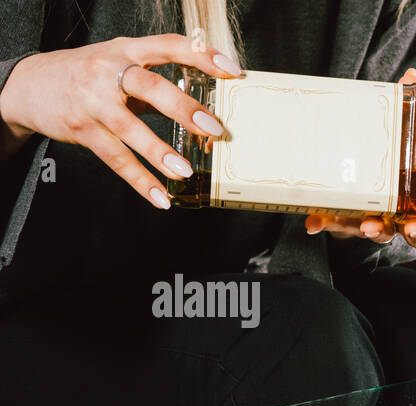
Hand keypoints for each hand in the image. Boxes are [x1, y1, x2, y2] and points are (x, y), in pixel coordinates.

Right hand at [0, 34, 240, 206]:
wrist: (29, 85)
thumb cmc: (87, 75)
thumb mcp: (118, 63)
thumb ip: (155, 77)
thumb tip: (204, 104)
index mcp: (126, 50)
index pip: (169, 45)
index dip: (203, 56)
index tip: (233, 71)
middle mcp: (108, 71)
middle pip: (149, 86)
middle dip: (183, 107)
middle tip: (213, 128)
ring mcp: (93, 101)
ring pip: (130, 128)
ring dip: (159, 152)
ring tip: (185, 172)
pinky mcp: (82, 129)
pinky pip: (115, 159)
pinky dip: (140, 180)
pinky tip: (160, 197)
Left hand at [304, 68, 415, 247]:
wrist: (355, 195)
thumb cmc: (387, 167)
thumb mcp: (398, 139)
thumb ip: (406, 111)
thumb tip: (411, 74)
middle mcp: (406, 212)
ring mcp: (379, 220)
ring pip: (384, 232)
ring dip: (376, 230)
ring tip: (367, 227)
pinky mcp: (349, 222)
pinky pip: (338, 226)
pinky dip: (326, 224)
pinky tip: (313, 222)